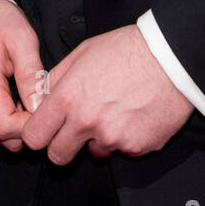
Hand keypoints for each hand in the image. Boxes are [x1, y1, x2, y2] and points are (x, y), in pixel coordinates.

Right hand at [0, 0, 44, 151]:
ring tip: (33, 98)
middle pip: (1, 135)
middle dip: (27, 127)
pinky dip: (10, 119)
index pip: (5, 126)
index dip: (30, 125)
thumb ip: (31, 74)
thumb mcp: (24, 40)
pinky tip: (22, 99)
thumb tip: (37, 107)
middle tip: (45, 104)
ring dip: (19, 125)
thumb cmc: (0, 22)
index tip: (47, 110)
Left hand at [21, 25, 193, 164]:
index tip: (45, 129)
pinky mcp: (137, 147)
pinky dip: (125, 138)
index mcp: (68, 98)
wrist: (170, 57)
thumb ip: (56, 79)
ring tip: (113, 111)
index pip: (33, 137)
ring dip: (98, 139)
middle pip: (58, 156)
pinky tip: (133, 114)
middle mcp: (87, 122)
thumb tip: (40, 97)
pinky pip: (122, 150)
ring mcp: (113, 138)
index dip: (37, 134)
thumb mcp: (82, 53)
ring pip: (93, 153)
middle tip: (76, 128)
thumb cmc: (127, 49)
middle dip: (62, 145)